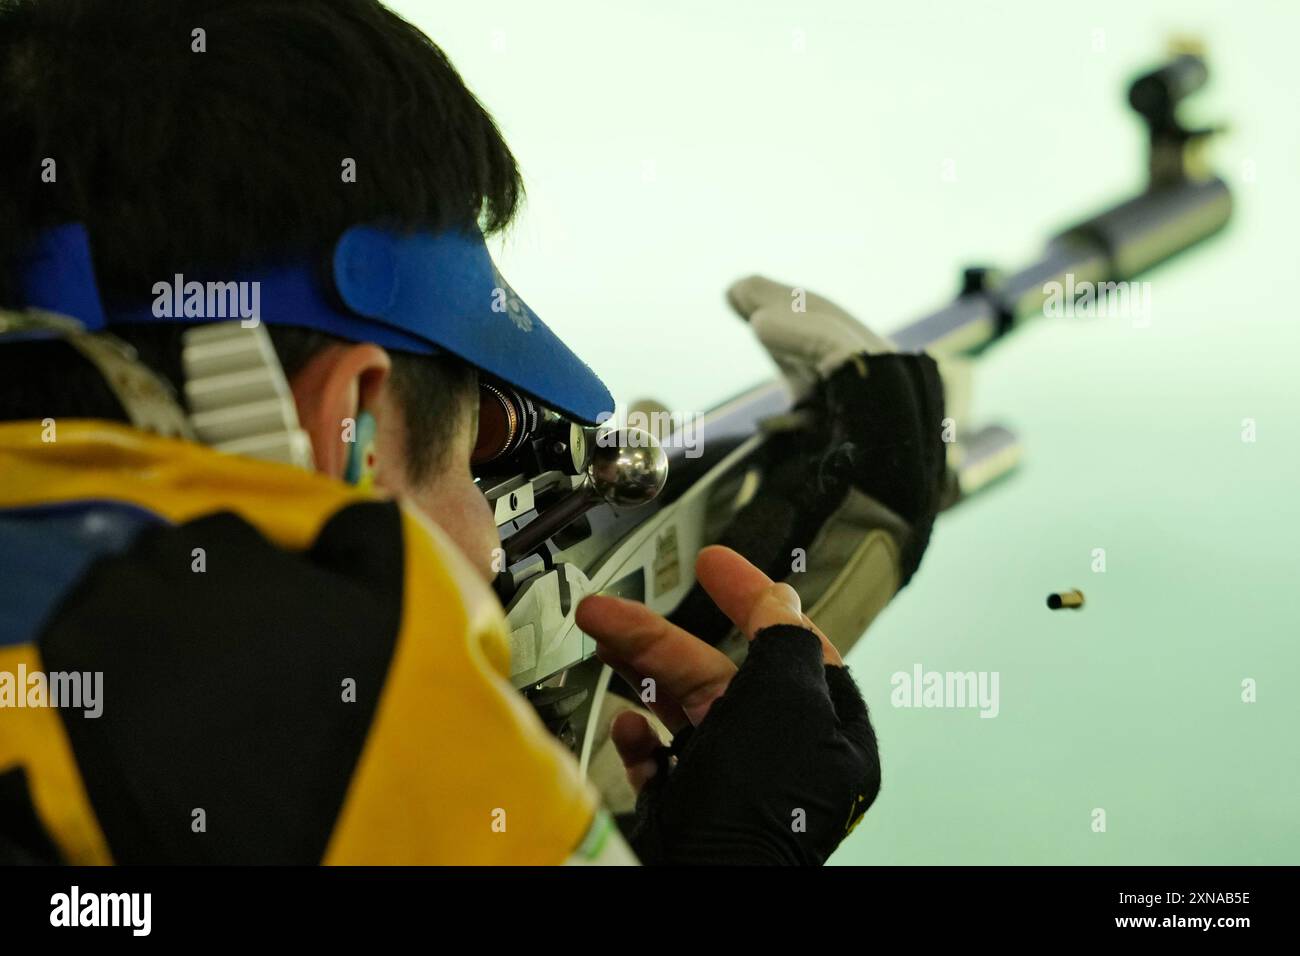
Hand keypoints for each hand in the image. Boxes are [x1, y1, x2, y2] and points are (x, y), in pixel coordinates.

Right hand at [575, 544, 841, 792]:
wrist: (708, 886)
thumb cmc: (759, 809)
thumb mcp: (786, 702)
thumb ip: (784, 641)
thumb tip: (779, 600)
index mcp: (824, 732)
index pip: (793, 645)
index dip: (754, 596)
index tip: (716, 564)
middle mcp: (780, 756)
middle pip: (720, 673)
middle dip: (660, 637)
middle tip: (610, 609)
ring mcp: (733, 781)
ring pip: (683, 708)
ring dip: (639, 673)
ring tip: (599, 641)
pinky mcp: (692, 805)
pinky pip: (662, 758)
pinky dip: (641, 738)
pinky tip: (627, 727)